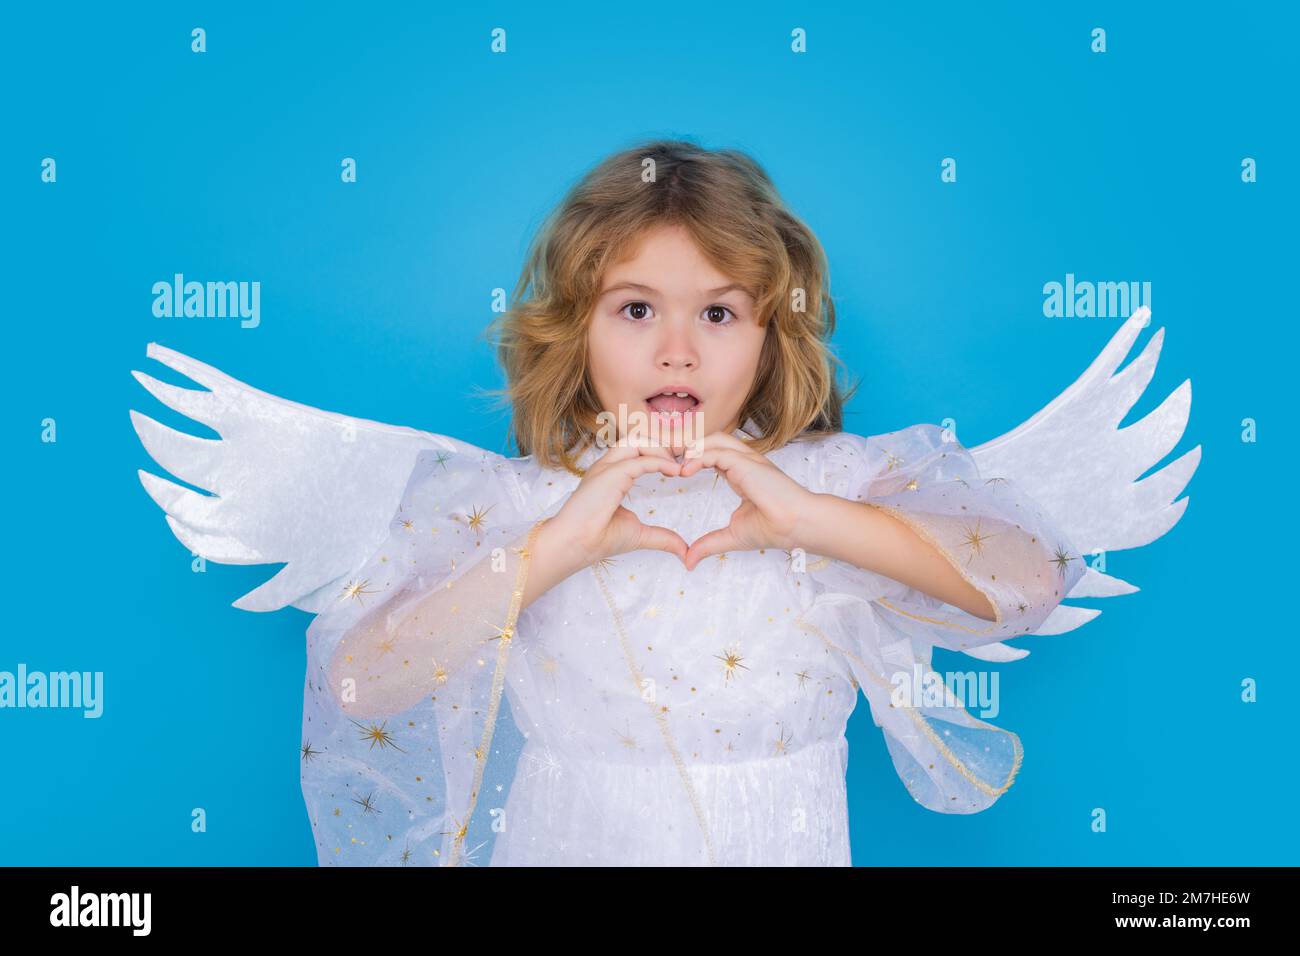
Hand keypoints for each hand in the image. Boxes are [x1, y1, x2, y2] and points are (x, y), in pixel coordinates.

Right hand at [544, 438, 688, 570]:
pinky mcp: (609, 474)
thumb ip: (662, 537)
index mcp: (610, 474)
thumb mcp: (639, 535)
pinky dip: (661, 462)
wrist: (573, 546)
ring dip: (662, 449)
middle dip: (663, 445)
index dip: (660, 453)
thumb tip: (684, 550)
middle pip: (638, 438)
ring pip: (638, 440)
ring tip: (679, 466)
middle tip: (684, 462)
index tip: (679, 468)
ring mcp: (606, 467)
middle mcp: (607, 466)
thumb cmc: (597, 540)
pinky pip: (640, 460)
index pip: (637, 450)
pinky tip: (676, 471)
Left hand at [678, 432, 818, 570]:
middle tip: (667, 461)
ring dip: (692, 447)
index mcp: (742, 474)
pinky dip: (699, 458)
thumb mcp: (732, 537)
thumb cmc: (774, 529)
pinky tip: (685, 471)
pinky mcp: (748, 464)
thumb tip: (689, 561)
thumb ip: (709, 544)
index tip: (673, 471)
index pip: (713, 454)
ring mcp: (748, 460)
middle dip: (689, 445)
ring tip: (674, 463)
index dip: (692, 458)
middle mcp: (745, 462)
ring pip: (715, 439)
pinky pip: (718, 452)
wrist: (796, 526)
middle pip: (713, 440)